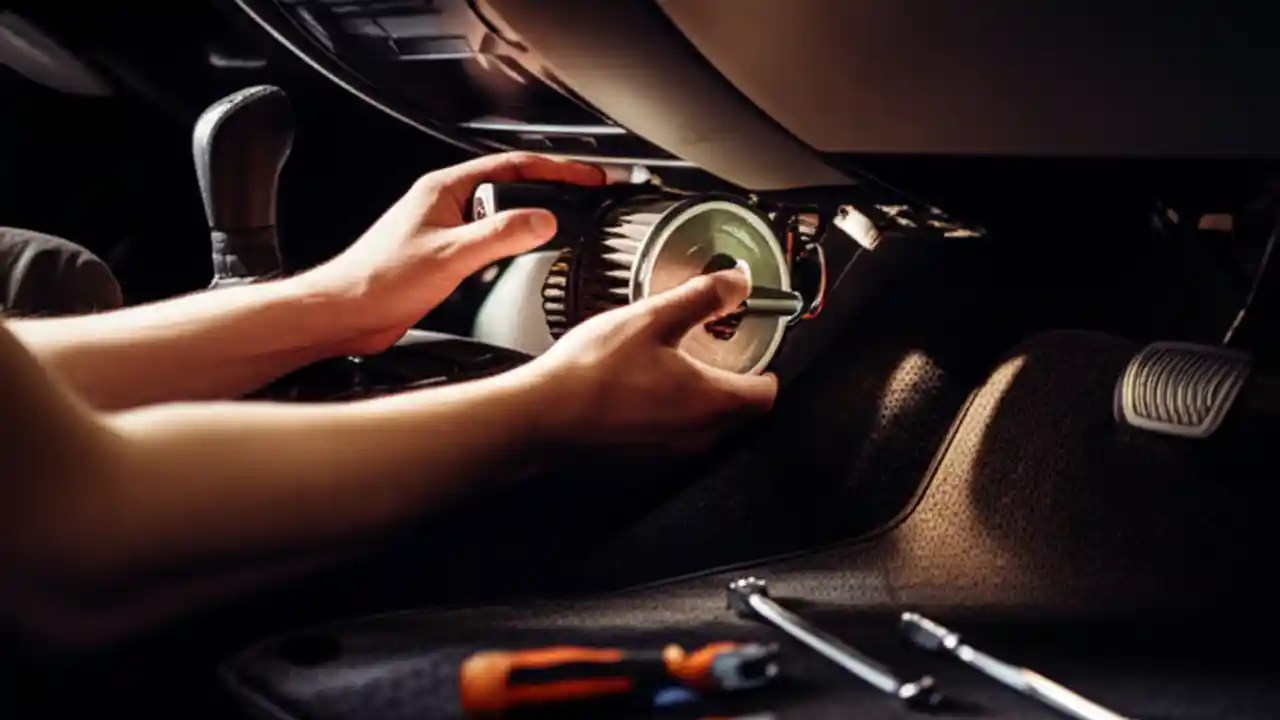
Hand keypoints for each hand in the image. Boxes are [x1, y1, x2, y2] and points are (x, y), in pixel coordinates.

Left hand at [297, 152, 602, 354]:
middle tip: (584, 200)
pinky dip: (511, 248)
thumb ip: (501, 235)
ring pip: (499, 217)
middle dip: (549, 191)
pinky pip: (487, 244)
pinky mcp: (443, 258)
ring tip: (561, 228)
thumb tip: (543, 221)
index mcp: (445, 189)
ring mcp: (444, 230)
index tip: (588, 177)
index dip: (557, 169)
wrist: (345, 313)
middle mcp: (444, 205)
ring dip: (529, 222)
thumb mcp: (451, 255)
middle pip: (510, 187)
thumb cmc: (378, 279)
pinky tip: (519, 262)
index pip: (513, 166)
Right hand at [520, 269, 778, 454]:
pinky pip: (675, 434)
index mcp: (712, 402)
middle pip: (740, 413)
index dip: (769, 369)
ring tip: (679, 366)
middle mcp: (699, 435)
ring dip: (703, 398)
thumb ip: (703, 298)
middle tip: (721, 352)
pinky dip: (673, 413)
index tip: (760, 349)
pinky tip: (645, 388)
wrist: (542, 417)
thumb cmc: (594, 372)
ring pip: (707, 426)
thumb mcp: (653, 318)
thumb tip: (739, 282)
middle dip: (737, 382)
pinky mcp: (643, 458)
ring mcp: (670, 451)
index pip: (767, 394)